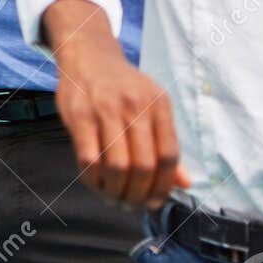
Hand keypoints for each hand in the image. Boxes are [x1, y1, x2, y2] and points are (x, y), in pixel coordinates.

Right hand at [45, 0, 188, 207]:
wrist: (88, 56)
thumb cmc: (123, 87)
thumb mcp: (152, 107)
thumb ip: (165, 144)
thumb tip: (184, 184)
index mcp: (158, 106)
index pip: (168, 156)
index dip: (163, 187)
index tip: (154, 203)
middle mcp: (135, 107)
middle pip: (143, 165)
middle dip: (138, 194)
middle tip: (131, 206)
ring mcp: (105, 109)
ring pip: (117, 165)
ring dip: (115, 191)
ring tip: (113, 199)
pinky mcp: (78, 115)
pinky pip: (88, 157)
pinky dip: (93, 178)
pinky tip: (95, 183)